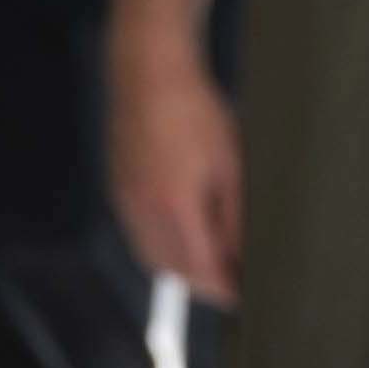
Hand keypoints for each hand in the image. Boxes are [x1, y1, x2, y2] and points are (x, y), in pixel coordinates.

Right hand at [115, 43, 245, 298]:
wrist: (148, 72)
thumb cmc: (195, 111)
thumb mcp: (231, 165)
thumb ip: (236, 218)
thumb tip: (244, 256)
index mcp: (174, 206)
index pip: (202, 272)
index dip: (227, 290)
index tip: (249, 295)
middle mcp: (142, 211)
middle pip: (175, 271)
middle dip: (206, 283)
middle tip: (238, 279)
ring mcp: (125, 201)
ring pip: (154, 257)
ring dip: (183, 267)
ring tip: (216, 258)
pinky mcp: (118, 189)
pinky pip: (140, 235)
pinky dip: (163, 245)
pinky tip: (186, 231)